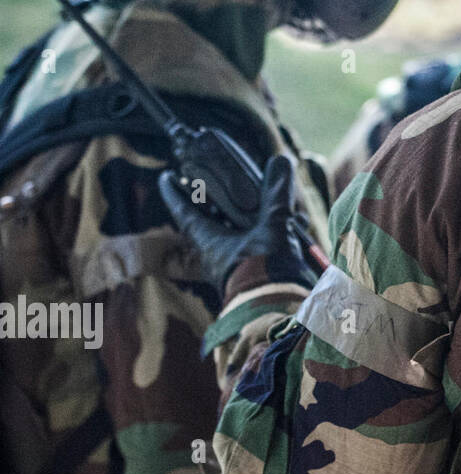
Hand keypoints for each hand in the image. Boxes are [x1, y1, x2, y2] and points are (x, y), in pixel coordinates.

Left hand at [159, 154, 312, 292]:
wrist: (276, 311)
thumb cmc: (263, 271)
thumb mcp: (273, 228)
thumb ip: (276, 196)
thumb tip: (280, 161)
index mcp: (210, 242)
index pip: (184, 212)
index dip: (174, 194)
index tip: (165, 178)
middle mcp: (215, 256)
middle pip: (206, 224)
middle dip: (211, 206)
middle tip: (214, 188)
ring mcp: (231, 268)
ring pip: (230, 237)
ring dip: (242, 222)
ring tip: (260, 208)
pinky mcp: (248, 278)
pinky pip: (250, 250)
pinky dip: (262, 237)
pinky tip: (282, 232)